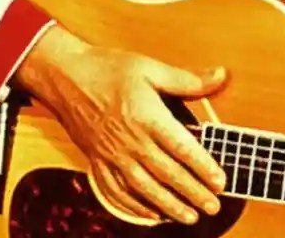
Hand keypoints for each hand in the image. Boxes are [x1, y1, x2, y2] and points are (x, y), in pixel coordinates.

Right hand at [14, 25, 228, 224]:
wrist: (64, 76)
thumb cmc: (107, 69)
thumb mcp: (150, 67)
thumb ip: (187, 79)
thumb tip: (220, 76)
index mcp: (147, 116)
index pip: (181, 148)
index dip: (203, 167)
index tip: (220, 181)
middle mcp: (130, 140)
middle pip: (166, 173)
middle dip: (192, 193)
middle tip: (213, 206)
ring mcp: (112, 154)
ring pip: (143, 188)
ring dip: (168, 205)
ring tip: (189, 217)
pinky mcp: (98, 161)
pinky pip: (117, 191)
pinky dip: (134, 207)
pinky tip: (151, 215)